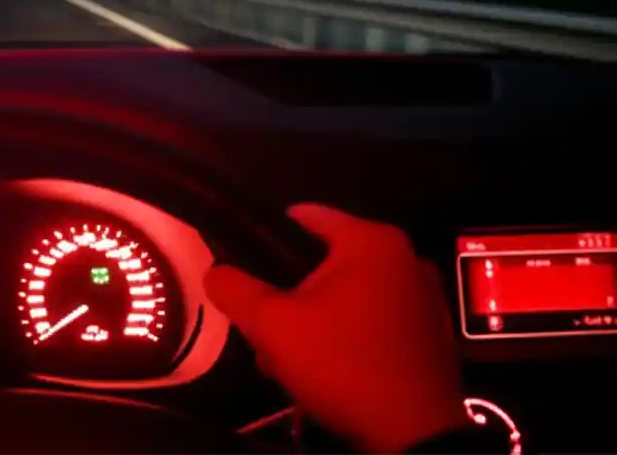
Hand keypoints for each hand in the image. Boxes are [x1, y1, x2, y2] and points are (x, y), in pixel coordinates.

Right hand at [204, 203, 466, 452]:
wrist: (413, 433)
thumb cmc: (342, 364)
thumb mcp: (272, 325)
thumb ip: (235, 289)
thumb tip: (216, 272)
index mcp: (371, 241)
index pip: (307, 215)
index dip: (266, 234)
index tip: (243, 263)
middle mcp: (406, 258)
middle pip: (326, 262)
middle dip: (290, 295)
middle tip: (266, 330)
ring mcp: (426, 297)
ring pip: (351, 295)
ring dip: (317, 319)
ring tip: (292, 359)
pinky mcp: (433, 334)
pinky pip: (377, 320)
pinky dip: (351, 335)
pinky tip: (331, 369)